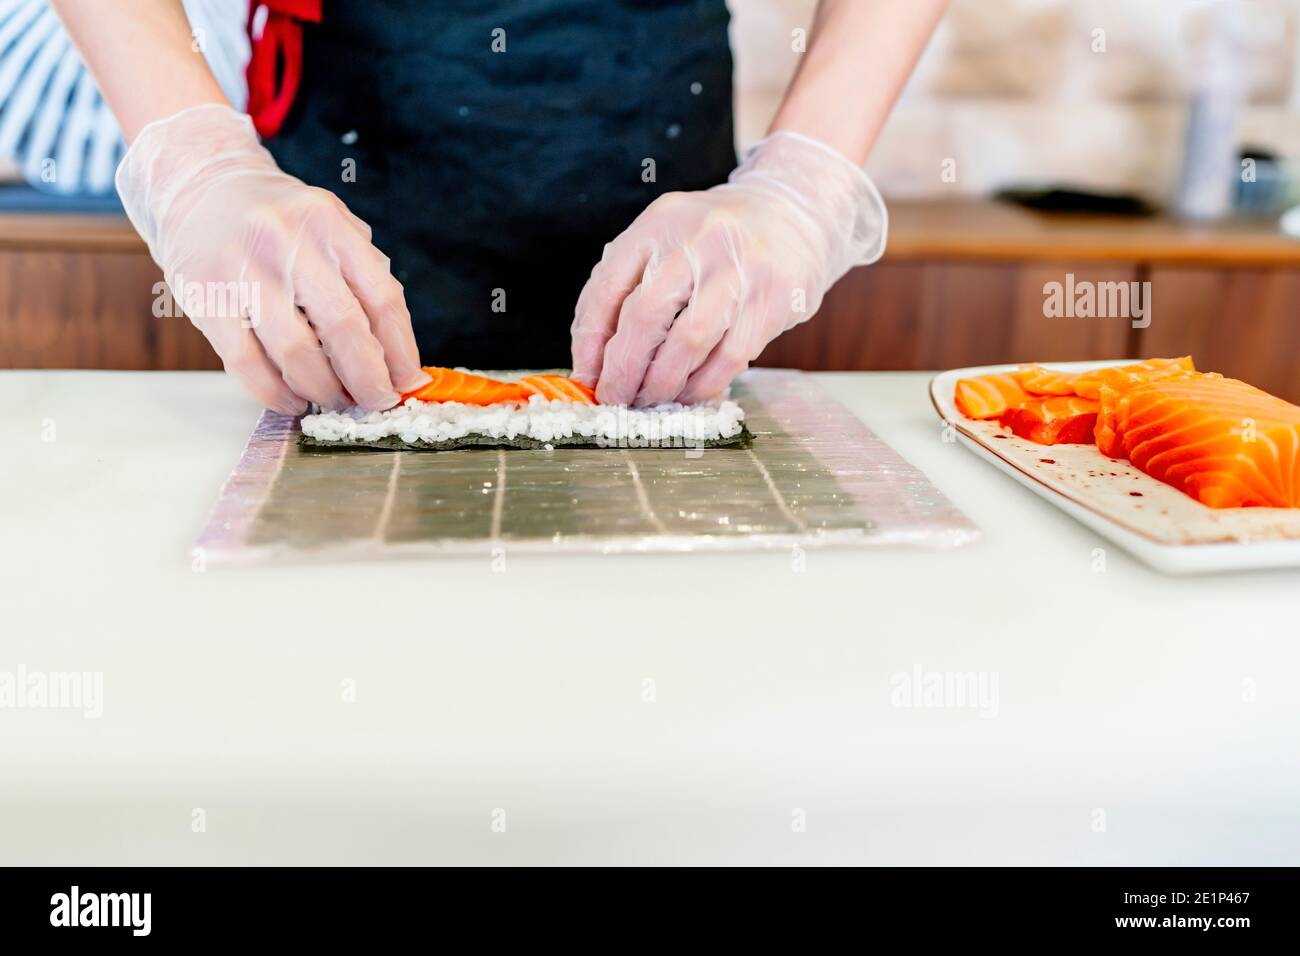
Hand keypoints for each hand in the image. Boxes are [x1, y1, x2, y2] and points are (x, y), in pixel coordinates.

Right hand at [116, 104, 428, 413]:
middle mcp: (287, 242)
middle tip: (375, 401)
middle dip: (368, 379)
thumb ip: (364, 274)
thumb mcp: (329, 224)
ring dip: (323, 390)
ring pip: (296, 353)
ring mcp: (242, 270)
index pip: (382, 298)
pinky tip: (292, 400)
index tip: (408, 382)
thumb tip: (399, 353)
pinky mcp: (205, 299)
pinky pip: (248, 364)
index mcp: (328, 224)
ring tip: (333, 400)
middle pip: (344, 328)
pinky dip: (276, 394)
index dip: (401, 350)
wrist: (200, 184)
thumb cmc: (277, 219)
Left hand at [570, 132, 886, 405]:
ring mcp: (740, 268)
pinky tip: (690, 394)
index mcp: (659, 223)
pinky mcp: (772, 298)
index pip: (608, 287)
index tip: (587, 377)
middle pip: (646, 316)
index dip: (590, 342)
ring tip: (650, 400)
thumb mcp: (666, 242)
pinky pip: (729, 358)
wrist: (792, 215)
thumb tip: (594, 364)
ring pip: (689, 342)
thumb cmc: (715, 243)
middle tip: (615, 398)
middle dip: (624, 370)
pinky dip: (703, 385)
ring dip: (662, 383)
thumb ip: (627, 289)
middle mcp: (698, 240)